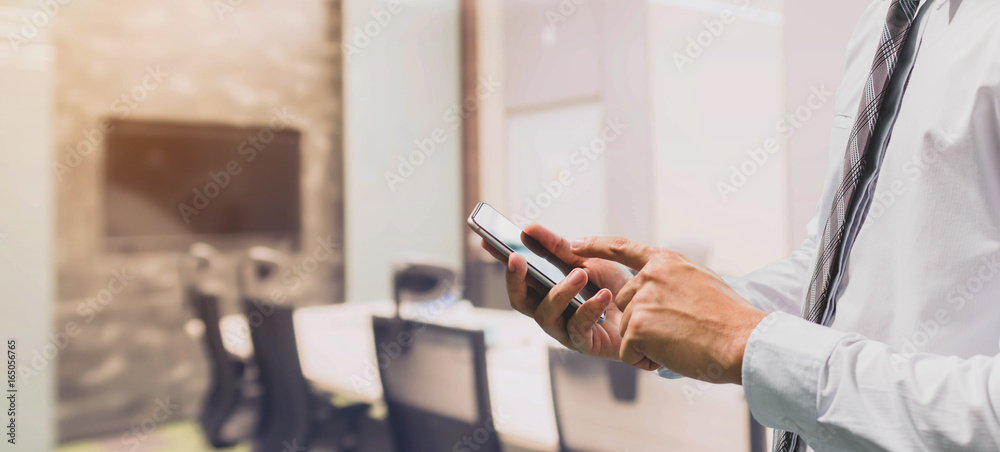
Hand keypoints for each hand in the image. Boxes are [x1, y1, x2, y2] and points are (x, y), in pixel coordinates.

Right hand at [480, 224, 631, 360]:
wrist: (648, 311)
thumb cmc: (614, 287)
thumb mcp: (588, 260)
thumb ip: (560, 248)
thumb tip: (530, 229)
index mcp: (545, 289)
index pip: (517, 274)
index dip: (499, 259)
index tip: (485, 239)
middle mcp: (548, 310)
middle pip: (518, 300)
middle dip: (514, 279)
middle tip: (518, 258)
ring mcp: (562, 329)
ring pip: (545, 314)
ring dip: (559, 292)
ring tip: (579, 275)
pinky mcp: (583, 343)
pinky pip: (578, 327)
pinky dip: (589, 309)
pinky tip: (604, 296)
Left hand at [571, 236, 767, 383]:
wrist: (742, 340)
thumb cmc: (730, 319)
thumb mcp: (700, 281)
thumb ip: (671, 278)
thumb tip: (654, 285)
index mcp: (666, 261)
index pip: (622, 248)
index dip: (596, 246)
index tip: (576, 244)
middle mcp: (650, 275)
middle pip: (624, 303)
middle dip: (643, 323)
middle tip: (680, 331)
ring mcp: (641, 299)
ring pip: (627, 330)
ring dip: (649, 343)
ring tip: (682, 341)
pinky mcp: (636, 325)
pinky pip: (628, 352)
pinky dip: (647, 360)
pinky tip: (674, 353)